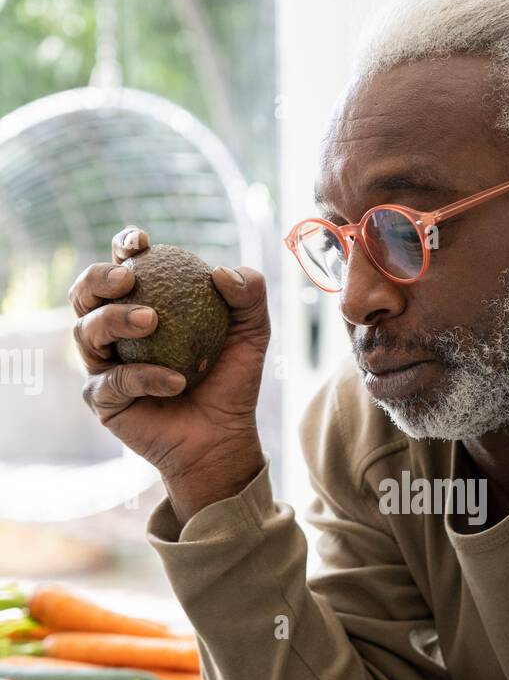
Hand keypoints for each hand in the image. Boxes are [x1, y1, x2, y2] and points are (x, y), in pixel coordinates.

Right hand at [69, 226, 268, 522]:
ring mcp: (103, 366)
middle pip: (85, 293)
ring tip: (152, 320)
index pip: (122, 266)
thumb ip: (249, 294)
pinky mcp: (102, 401)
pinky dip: (144, 378)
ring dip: (115, 320)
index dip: (124, 247)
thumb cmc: (232, 382)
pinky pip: (114, 382)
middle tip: (129, 278)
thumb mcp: (252, 333)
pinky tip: (176, 381)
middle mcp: (114, 332)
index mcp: (141, 305)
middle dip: (98, 277)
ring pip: (86, 332)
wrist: (224, 438)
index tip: (142, 242)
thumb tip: (220, 271)